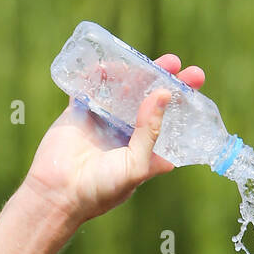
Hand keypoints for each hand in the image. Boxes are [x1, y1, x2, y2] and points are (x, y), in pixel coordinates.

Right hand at [23, 54, 205, 226]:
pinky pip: (92, 86)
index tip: (194, 83)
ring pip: (124, 91)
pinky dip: (102, 73)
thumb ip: (150, 131)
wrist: (59, 193)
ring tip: (153, 60)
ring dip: (138, 73)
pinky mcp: (81, 111)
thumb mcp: (136, 166)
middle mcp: (126, 135)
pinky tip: (115, 60)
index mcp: (144, 151)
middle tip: (177, 63)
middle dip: (163, 81)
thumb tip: (164, 94)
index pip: (167, 123)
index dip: (181, 104)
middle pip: (148, 101)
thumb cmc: (101, 189)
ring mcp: (104, 121)